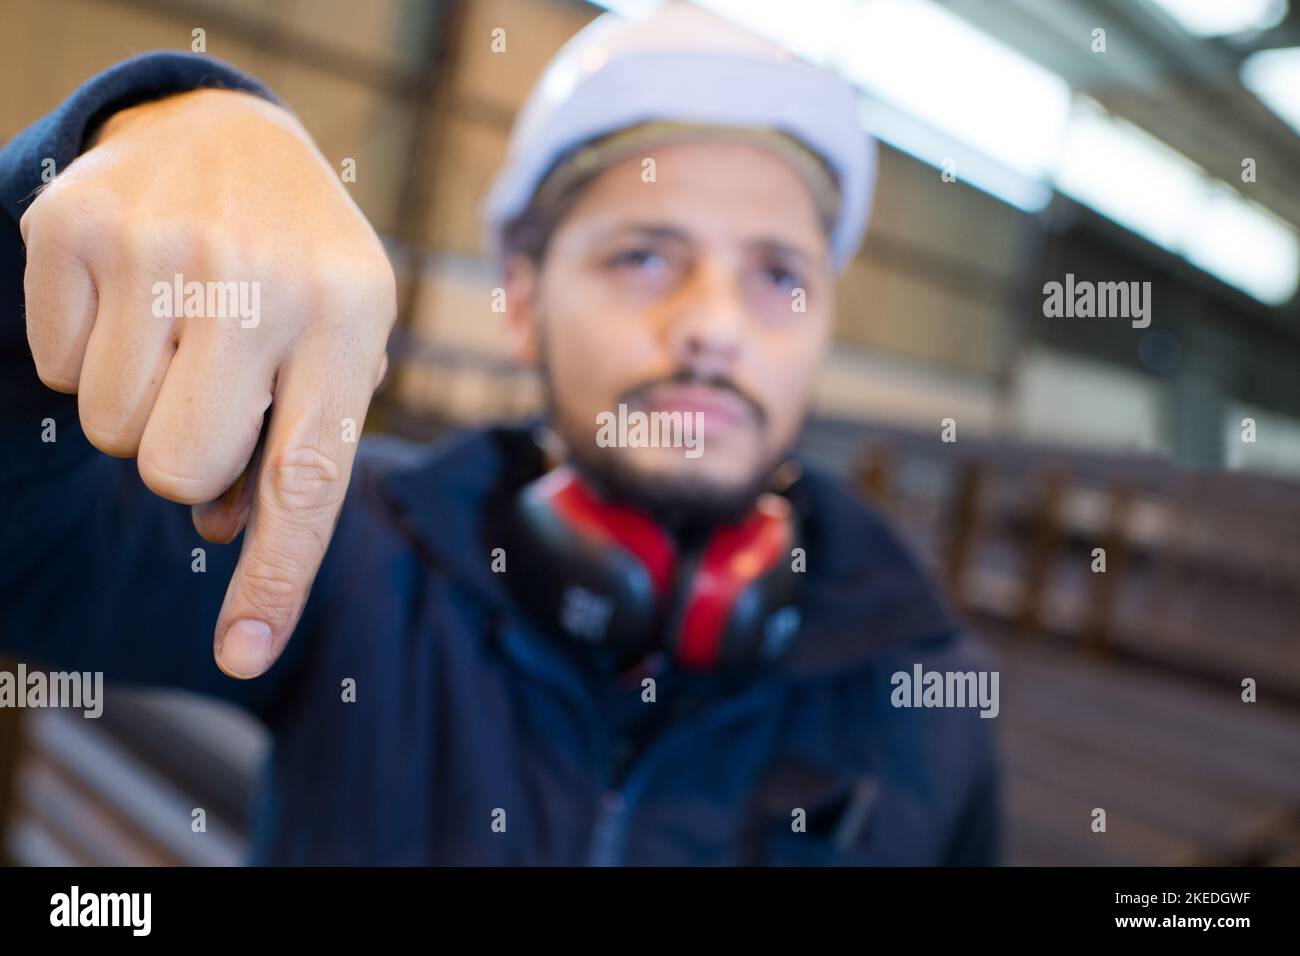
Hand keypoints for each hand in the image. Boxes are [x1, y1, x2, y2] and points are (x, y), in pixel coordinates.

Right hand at [20, 87, 395, 678]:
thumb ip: (297, 443)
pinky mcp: (71, 227)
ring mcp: (159, 248)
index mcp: (349, 316)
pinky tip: (133, 298)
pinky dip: (88, 354)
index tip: (242, 655)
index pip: (306, 478)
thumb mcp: (341, 343)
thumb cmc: (299, 270)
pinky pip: (55, 370)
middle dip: (187, 462)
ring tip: (179, 333)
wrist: (229, 136)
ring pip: (110, 429)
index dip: (273, 576)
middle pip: (177, 471)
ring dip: (139, 406)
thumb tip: (216, 527)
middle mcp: (258, 280)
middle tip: (210, 396)